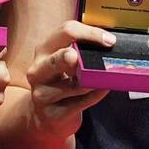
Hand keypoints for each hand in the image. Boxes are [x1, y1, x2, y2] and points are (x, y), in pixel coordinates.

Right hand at [25, 20, 113, 137]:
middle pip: (60, 57)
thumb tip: (108, 46)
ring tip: (104, 79)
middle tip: (97, 55)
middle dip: (78, 56)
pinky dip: (96, 95)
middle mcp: (38, 70)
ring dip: (96, 82)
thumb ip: (79, 52)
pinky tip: (102, 90)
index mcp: (43, 50)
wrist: (45, 117)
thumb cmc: (60, 84)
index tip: (110, 40)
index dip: (90, 33)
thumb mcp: (63, 63)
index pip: (66, 32)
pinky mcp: (52, 114)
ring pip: (78, 85)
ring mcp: (42, 94)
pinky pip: (82, 102)